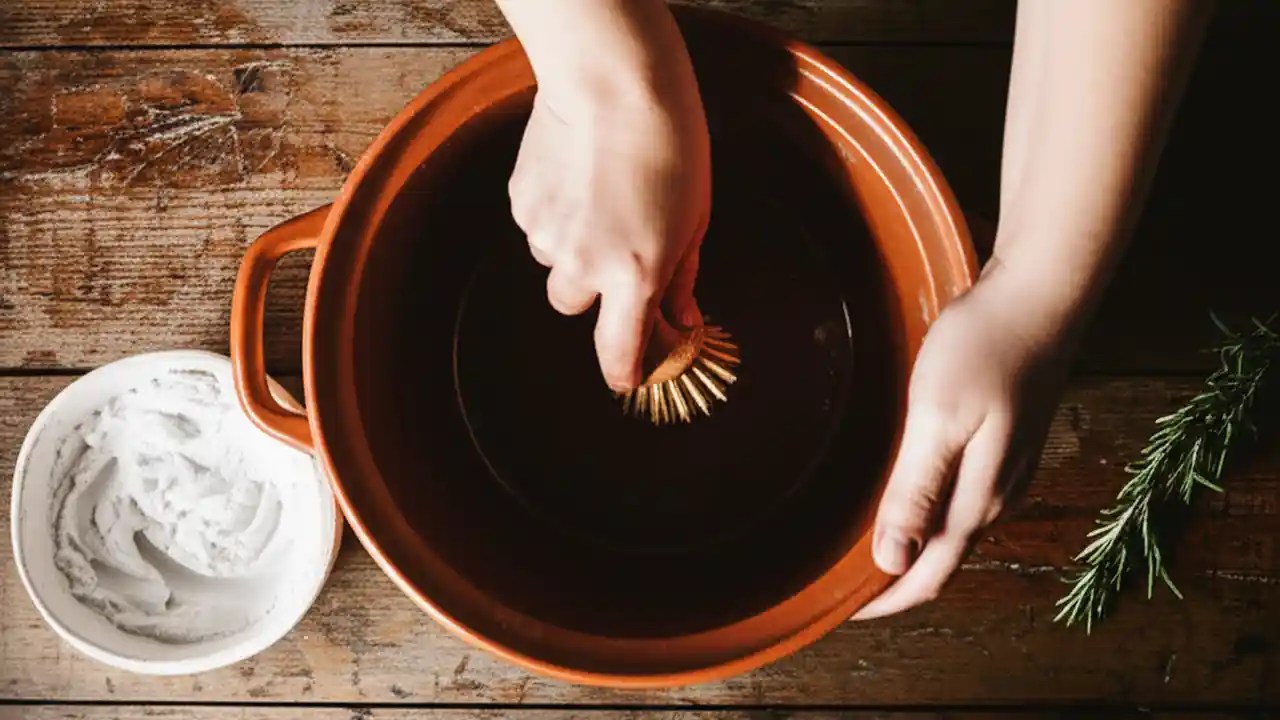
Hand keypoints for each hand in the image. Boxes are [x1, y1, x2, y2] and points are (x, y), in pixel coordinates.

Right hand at [507, 35, 710, 391]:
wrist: (616, 84)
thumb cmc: (672, 148)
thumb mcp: (695, 222)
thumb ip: (682, 280)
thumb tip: (680, 318)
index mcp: (635, 276)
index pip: (617, 353)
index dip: (623, 372)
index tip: (627, 377)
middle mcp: (583, 265)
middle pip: (572, 305)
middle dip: (591, 287)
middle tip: (615, 245)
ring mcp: (546, 234)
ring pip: (551, 261)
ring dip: (571, 245)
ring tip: (598, 195)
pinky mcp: (522, 202)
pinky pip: (536, 224)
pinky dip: (554, 211)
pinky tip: (577, 175)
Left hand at [853, 260, 1072, 619]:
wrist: (1040, 297)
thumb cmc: (985, 348)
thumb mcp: (939, 418)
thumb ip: (917, 491)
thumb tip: (893, 562)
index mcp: (977, 499)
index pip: (925, 576)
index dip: (883, 602)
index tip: (839, 612)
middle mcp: (997, 499)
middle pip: (939, 562)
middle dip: (892, 582)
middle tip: (838, 589)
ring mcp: (1007, 476)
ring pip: (950, 534)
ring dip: (909, 549)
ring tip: (860, 555)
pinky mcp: (1005, 451)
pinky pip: (960, 503)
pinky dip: (926, 517)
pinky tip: (902, 504)